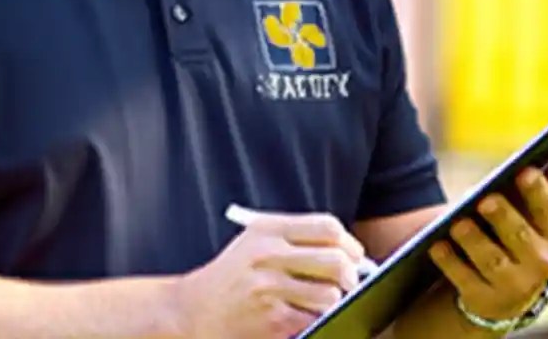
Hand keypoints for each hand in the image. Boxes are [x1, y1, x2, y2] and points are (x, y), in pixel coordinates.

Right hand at [175, 211, 370, 338]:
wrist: (192, 310)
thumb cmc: (231, 276)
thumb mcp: (254, 242)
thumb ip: (295, 240)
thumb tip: (348, 253)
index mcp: (267, 230)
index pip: (326, 226)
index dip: (349, 242)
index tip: (355, 255)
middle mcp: (268, 254)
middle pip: (335, 259)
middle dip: (351, 274)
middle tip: (350, 282)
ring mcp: (269, 287)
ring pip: (329, 293)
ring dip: (335, 301)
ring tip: (327, 301)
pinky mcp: (271, 318)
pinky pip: (313, 319)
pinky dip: (317, 320)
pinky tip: (306, 316)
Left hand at [427, 130, 547, 322]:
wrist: (503, 288)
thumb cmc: (523, 227)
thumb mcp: (537, 204)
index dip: (538, 192)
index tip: (524, 171)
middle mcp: (540, 262)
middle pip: (520, 237)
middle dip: (504, 218)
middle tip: (486, 199)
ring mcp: (514, 285)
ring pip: (492, 260)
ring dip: (474, 240)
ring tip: (457, 223)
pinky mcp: (485, 300)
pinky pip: (465, 280)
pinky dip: (450, 262)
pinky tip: (436, 246)